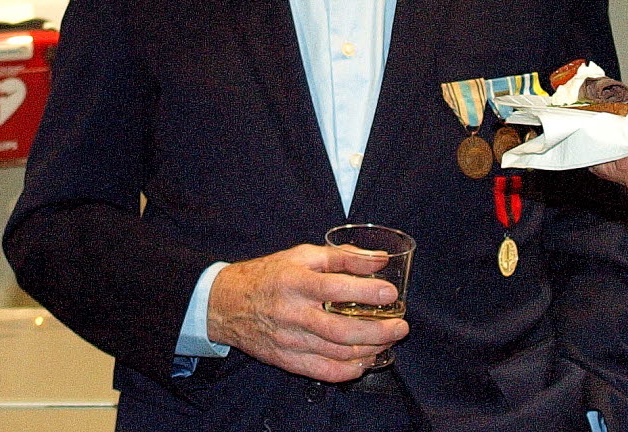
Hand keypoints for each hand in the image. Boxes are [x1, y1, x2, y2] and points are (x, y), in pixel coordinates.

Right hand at [207, 243, 409, 380]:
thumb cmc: (269, 275)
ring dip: (369, 351)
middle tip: (401, 326)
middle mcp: (292, 314)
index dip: (366, 292)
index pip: (335, 289)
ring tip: (388, 341)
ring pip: (336, 354)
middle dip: (378, 331)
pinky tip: (365, 362)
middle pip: (341, 330)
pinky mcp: (286, 360)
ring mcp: (289, 341)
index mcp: (295, 282)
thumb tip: (379, 260)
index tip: (391, 294)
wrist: (226, 304)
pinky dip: (348, 371)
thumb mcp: (302, 255)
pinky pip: (322, 372)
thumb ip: (342, 256)